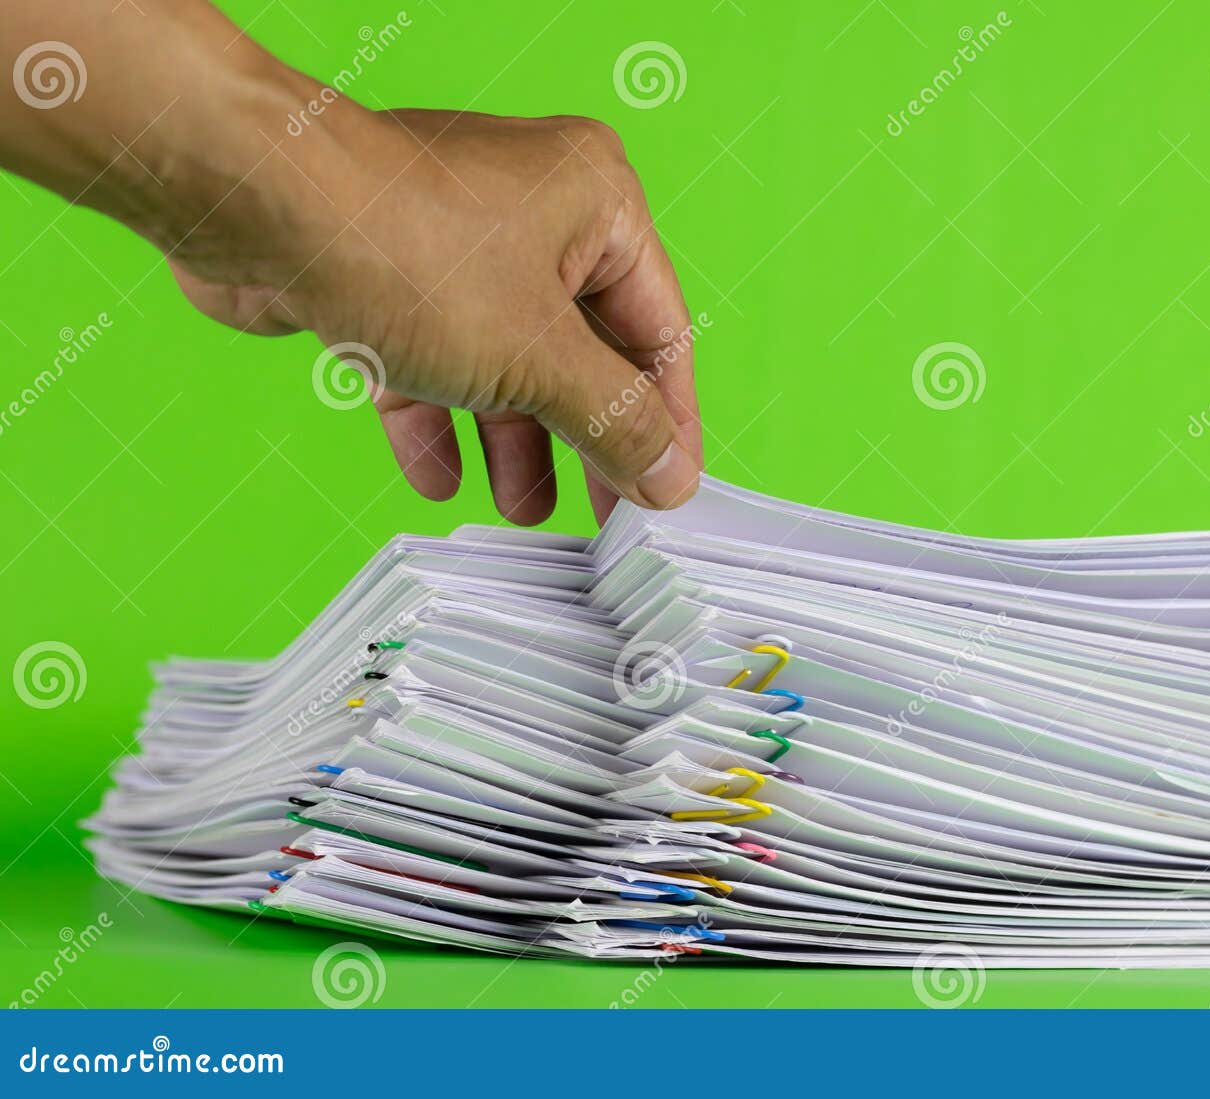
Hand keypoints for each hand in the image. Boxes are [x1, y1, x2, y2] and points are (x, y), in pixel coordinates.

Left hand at [167, 105, 701, 524]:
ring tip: (519, 510)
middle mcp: (537, 211)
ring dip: (511, 439)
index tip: (669, 490)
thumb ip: (614, 422)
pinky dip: (438, 414)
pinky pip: (433, 354)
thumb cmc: (409, 250)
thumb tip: (670, 475)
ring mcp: (457, 238)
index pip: (659, 330)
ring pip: (505, 357)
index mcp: (599, 204)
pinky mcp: (388, 269)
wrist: (252, 205)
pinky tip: (436, 476)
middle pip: (582, 349)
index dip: (667, 420)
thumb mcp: (539, 358)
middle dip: (582, 437)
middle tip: (603, 516)